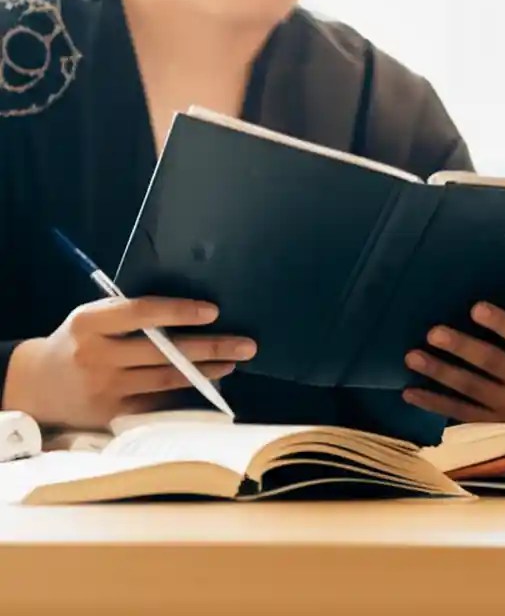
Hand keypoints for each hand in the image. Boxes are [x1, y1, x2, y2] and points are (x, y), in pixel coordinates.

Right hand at [3, 297, 256, 429]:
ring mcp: (104, 388)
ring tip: (234, 362)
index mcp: (89, 323)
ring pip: (166, 379)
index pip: (140, 312)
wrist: (37, 385)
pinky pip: (158, 402)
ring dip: (206, 371)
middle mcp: (96, 356)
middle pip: (163, 351)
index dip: (179, 312)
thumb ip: (129, 314)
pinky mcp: (112, 414)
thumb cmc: (78, 342)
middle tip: (246, 344)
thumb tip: (191, 311)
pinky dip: (187, 393)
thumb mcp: (92, 319)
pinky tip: (210, 384)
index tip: (213, 311)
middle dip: (210, 347)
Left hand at [403, 303, 504, 422]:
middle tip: (433, 333)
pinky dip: (432, 401)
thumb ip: (497, 330)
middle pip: (493, 361)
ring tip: (412, 357)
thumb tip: (455, 303)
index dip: (500, 322)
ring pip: (471, 387)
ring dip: (440, 371)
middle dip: (461, 346)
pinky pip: (457, 412)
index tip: (475, 307)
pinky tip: (410, 391)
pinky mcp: (488, 427)